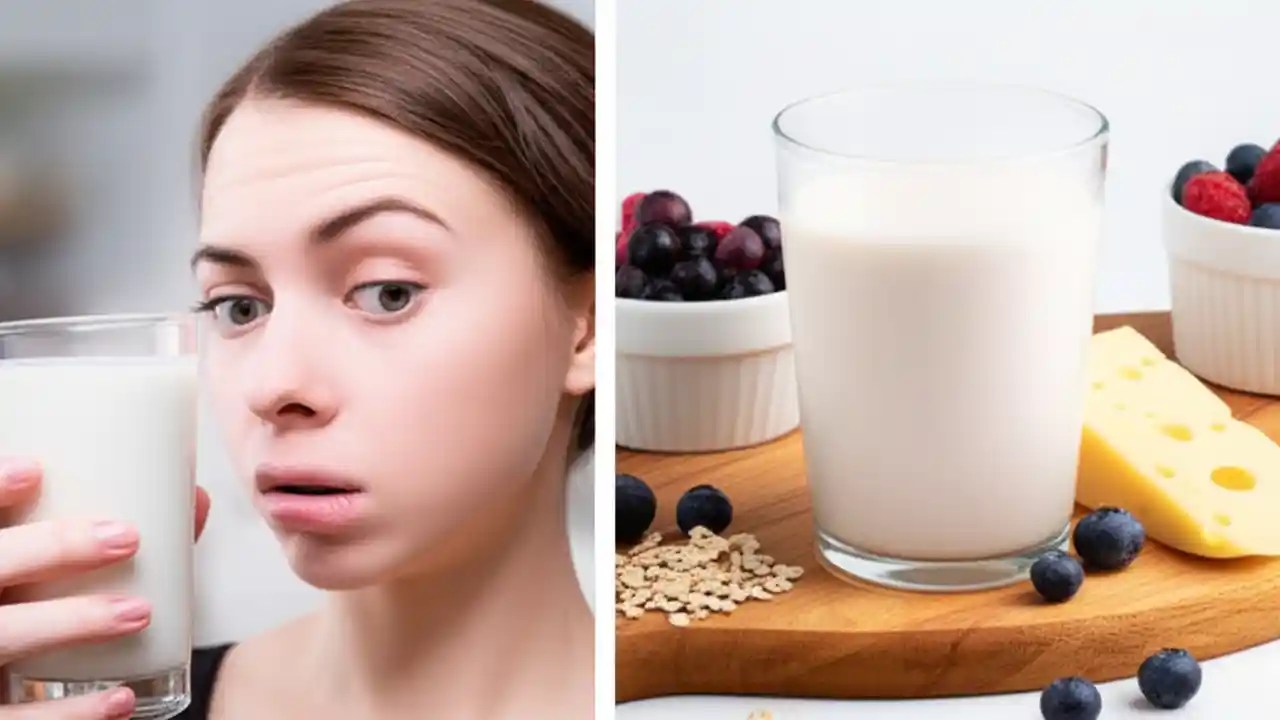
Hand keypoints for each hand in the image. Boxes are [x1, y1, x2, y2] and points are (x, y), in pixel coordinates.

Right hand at [0, 458, 211, 718]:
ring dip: (72, 621)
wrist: (3, 680)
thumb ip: (108, 539)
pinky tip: (124, 698)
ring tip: (140, 611)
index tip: (35, 469)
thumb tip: (194, 499)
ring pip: (2, 638)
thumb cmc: (32, 607)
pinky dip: (71, 714)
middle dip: (51, 549)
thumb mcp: (41, 572)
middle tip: (127, 536)